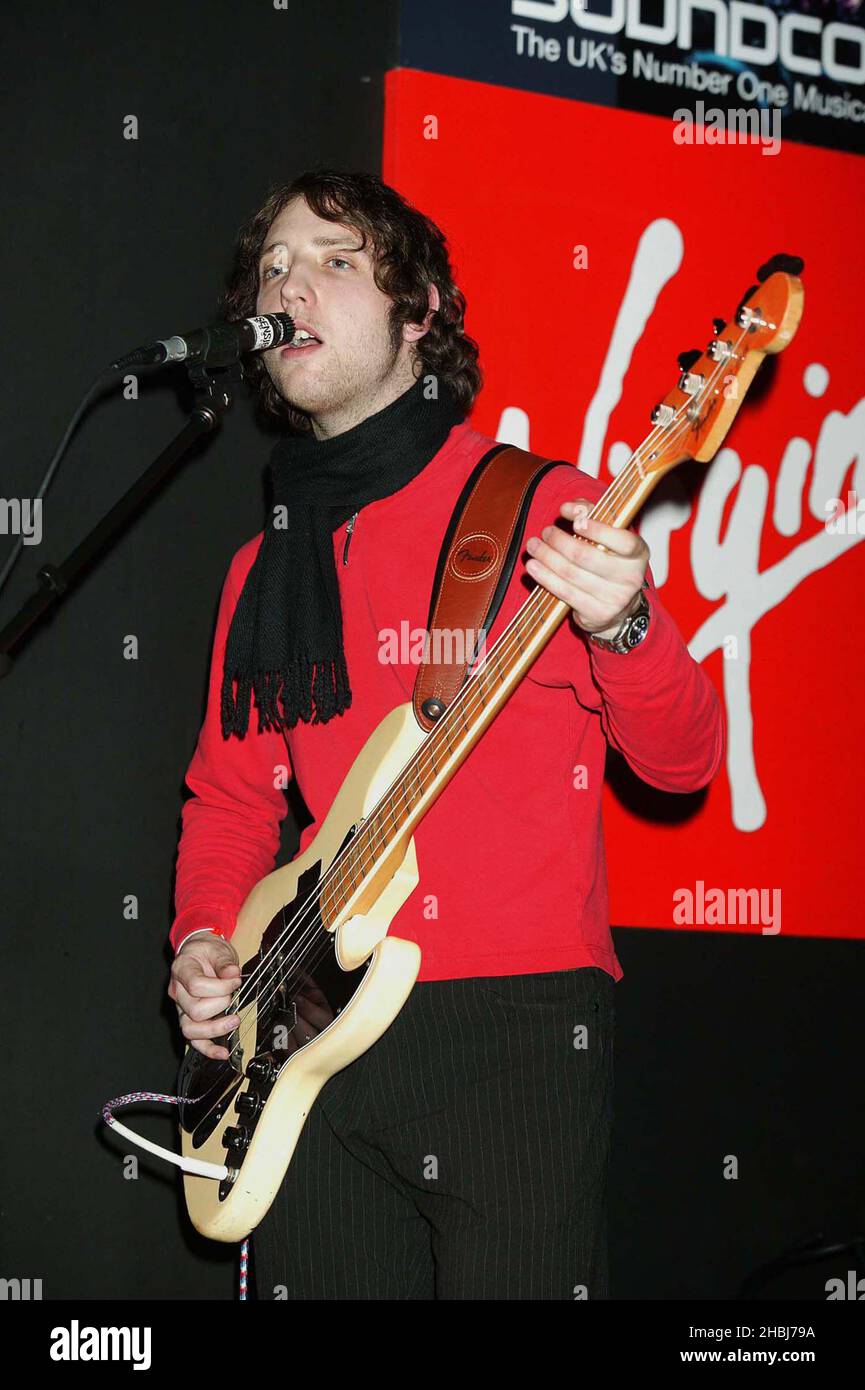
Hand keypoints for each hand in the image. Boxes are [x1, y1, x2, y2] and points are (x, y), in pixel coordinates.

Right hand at [168, 934, 241, 1060]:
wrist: (199, 952)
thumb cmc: (206, 951)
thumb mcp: (217, 949)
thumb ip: (225, 962)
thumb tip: (232, 974)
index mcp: (182, 970)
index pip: (196, 986)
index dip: (220, 986)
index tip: (235, 981)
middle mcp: (178, 992)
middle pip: (195, 1010)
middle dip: (220, 1004)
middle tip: (232, 995)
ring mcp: (181, 1008)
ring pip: (191, 1030)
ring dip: (215, 1029)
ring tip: (233, 1021)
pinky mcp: (189, 1019)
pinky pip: (194, 1040)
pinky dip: (208, 1049)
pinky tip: (222, 1052)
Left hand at [525, 497, 648, 639]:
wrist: (620, 607)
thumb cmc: (610, 562)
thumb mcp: (608, 536)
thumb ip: (591, 514)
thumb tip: (569, 508)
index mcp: (638, 554)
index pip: (622, 541)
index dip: (598, 530)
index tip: (576, 522)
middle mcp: (630, 577)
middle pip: (585, 555)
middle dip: (559, 541)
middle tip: (546, 532)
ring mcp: (615, 598)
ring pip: (571, 573)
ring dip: (546, 557)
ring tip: (533, 546)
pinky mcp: (598, 614)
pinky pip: (565, 592)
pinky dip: (545, 577)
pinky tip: (533, 567)